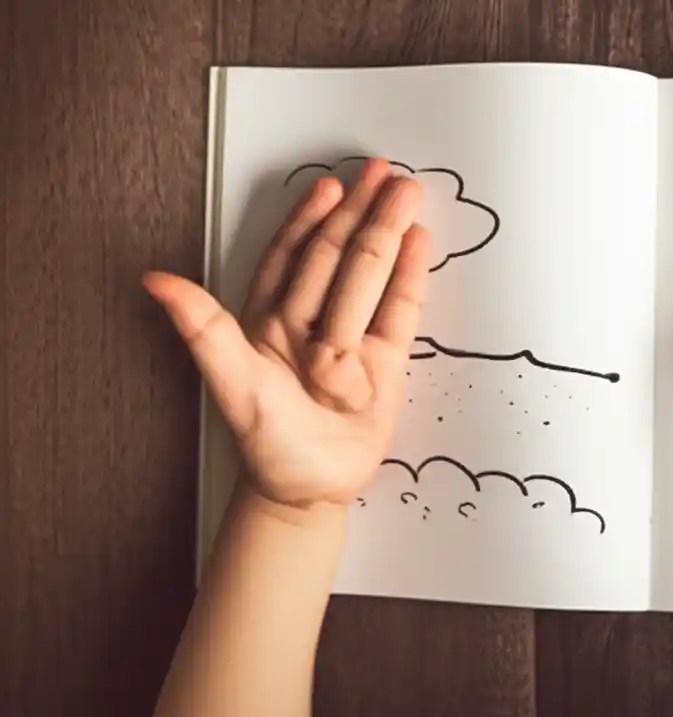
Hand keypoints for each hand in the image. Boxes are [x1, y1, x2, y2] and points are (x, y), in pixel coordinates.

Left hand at [145, 158, 429, 506]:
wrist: (306, 490)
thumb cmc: (264, 441)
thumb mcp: (230, 383)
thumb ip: (204, 329)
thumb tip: (156, 280)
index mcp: (269, 318)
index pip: (293, 255)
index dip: (309, 219)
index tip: (330, 186)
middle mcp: (312, 320)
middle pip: (340, 255)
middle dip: (361, 212)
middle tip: (383, 172)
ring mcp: (352, 338)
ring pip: (371, 275)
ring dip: (388, 232)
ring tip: (407, 192)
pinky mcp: (386, 363)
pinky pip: (401, 312)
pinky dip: (411, 276)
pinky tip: (420, 242)